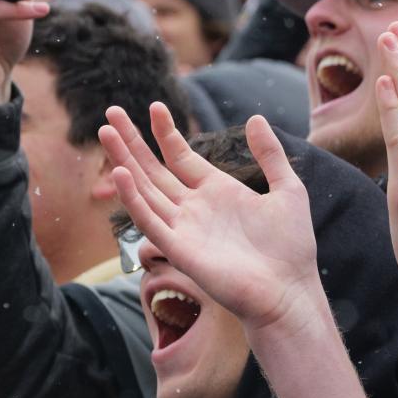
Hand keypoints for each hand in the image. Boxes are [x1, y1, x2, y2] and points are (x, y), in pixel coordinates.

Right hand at [101, 105, 323, 329]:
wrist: (288, 290)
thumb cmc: (291, 247)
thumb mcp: (288, 189)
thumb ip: (270, 155)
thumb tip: (256, 118)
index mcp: (217, 191)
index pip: (181, 157)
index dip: (166, 133)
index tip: (154, 107)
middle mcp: (194, 207)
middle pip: (155, 169)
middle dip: (132, 142)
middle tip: (110, 114)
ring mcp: (183, 228)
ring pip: (145, 189)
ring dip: (124, 161)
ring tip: (106, 133)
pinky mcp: (178, 249)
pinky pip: (149, 220)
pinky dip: (133, 198)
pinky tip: (121, 173)